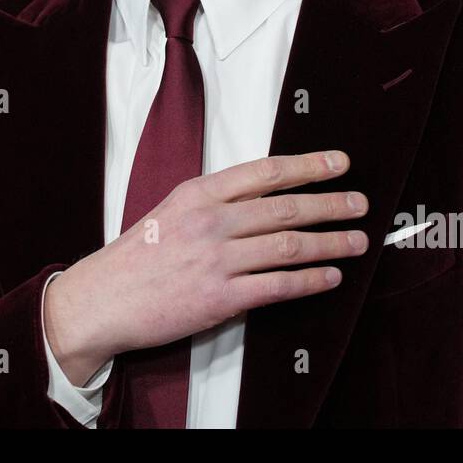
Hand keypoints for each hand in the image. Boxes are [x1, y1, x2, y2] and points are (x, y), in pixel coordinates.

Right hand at [44, 150, 365, 384]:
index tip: (339, 163)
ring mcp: (217, 260)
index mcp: (199, 194)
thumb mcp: (172, 211)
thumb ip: (215, 203)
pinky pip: (278, 286)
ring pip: (289, 246)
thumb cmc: (137, 257)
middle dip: (331, 204)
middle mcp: (211, 221)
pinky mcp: (220, 298)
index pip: (266, 172)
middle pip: (286, 208)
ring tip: (356, 240)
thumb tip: (265, 198)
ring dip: (330, 242)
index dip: (309, 166)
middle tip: (359, 203)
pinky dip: (310, 280)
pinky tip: (330, 277)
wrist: (103, 299)